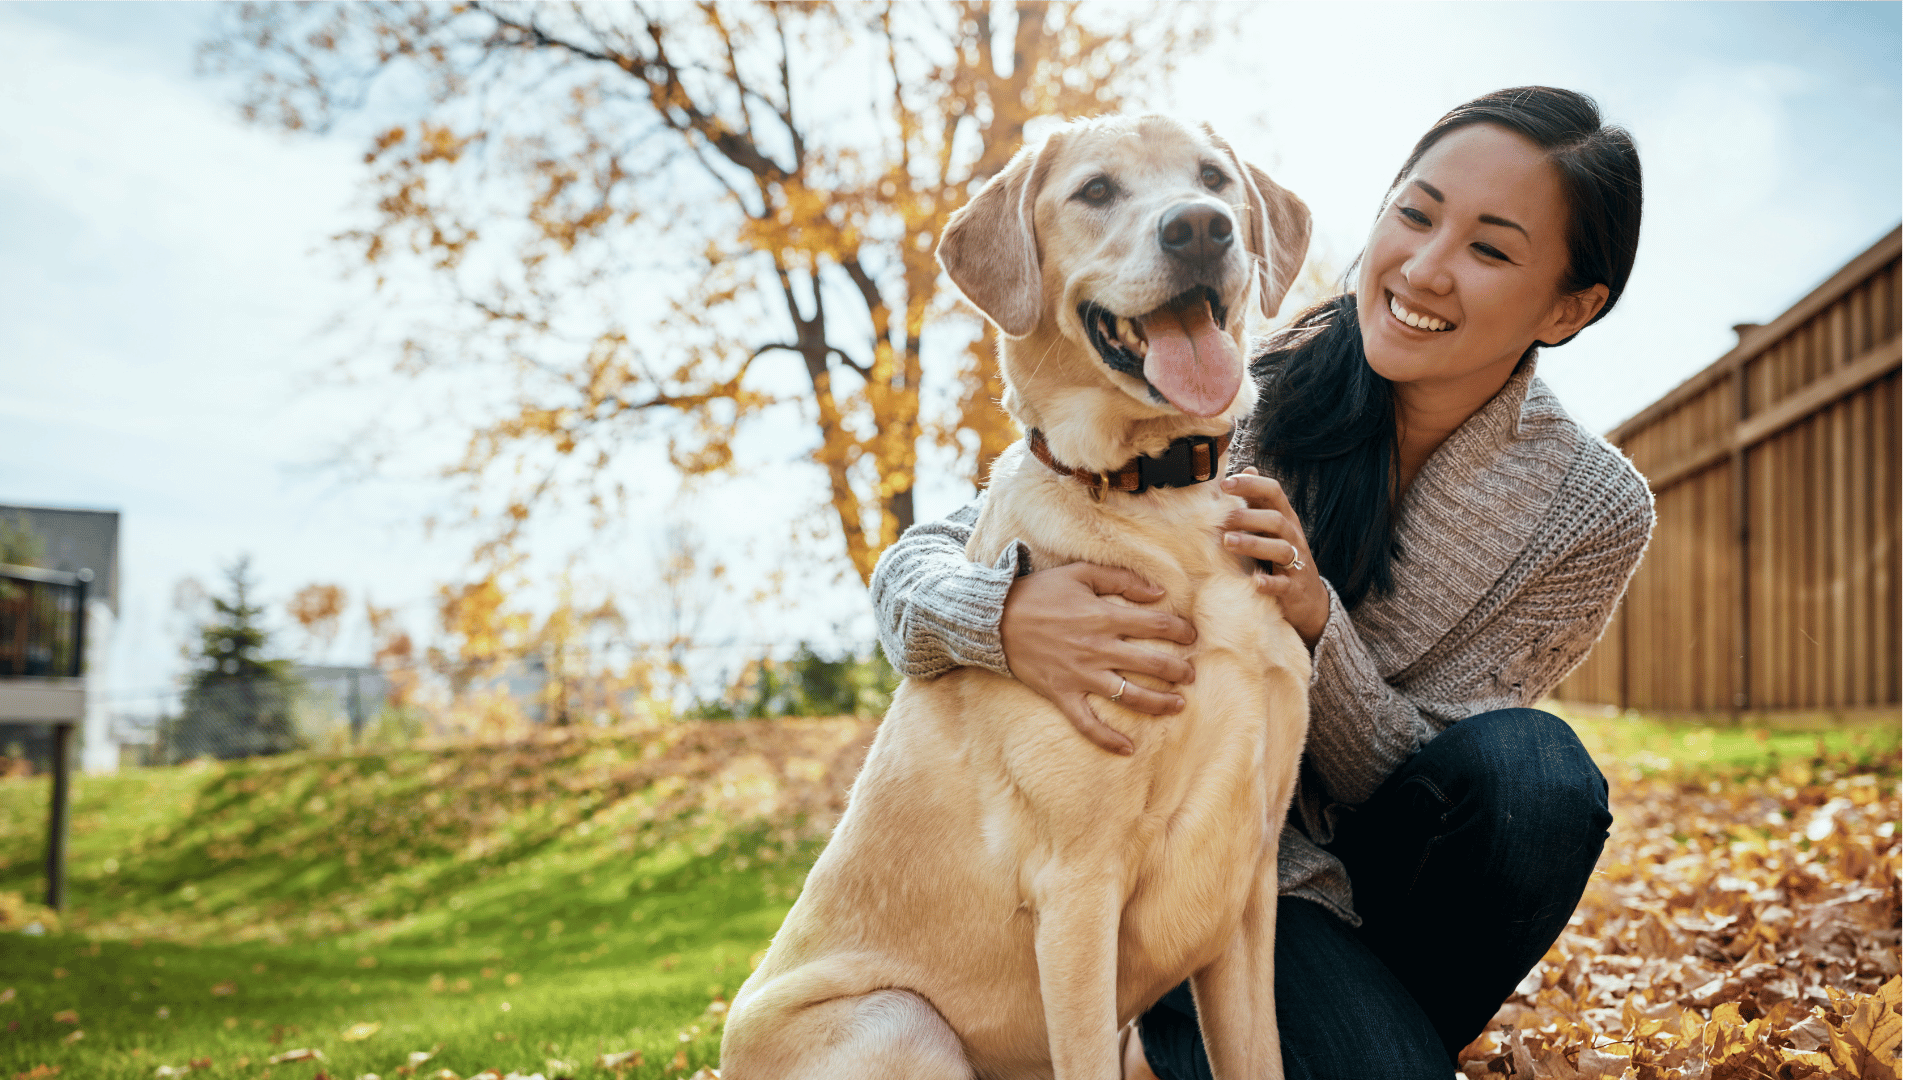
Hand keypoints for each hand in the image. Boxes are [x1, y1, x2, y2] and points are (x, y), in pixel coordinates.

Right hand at [1002, 562, 1198, 755]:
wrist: (995, 619)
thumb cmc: (1039, 592)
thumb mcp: (1079, 573)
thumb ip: (1121, 579)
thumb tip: (1158, 592)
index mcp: (1105, 617)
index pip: (1157, 625)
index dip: (1181, 630)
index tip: (1192, 636)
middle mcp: (1099, 649)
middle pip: (1152, 663)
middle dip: (1179, 670)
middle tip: (1191, 675)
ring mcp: (1081, 675)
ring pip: (1130, 695)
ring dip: (1159, 702)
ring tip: (1178, 705)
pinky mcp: (1063, 694)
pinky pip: (1087, 723)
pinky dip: (1107, 739)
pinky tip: (1128, 749)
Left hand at [1220, 467, 1330, 648]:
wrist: (1309, 600)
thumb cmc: (1283, 558)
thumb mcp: (1273, 528)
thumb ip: (1259, 502)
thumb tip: (1247, 468)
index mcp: (1285, 519)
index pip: (1273, 493)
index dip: (1251, 485)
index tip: (1225, 483)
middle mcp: (1293, 537)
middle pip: (1275, 520)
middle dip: (1248, 516)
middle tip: (1222, 518)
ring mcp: (1296, 562)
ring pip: (1280, 548)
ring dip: (1253, 544)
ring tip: (1227, 542)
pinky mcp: (1295, 588)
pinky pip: (1283, 584)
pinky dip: (1269, 582)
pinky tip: (1254, 582)